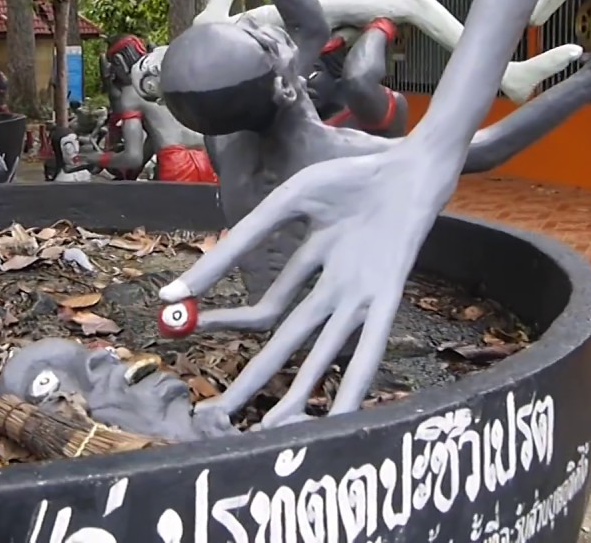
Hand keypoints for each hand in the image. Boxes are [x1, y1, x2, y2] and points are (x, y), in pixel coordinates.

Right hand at [159, 144, 450, 428]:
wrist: (407, 162)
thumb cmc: (351, 177)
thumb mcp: (284, 207)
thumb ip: (238, 244)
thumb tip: (183, 283)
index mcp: (313, 266)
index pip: (266, 310)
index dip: (230, 322)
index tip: (193, 328)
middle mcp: (337, 291)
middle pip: (291, 346)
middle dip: (257, 380)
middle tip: (221, 416)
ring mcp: (362, 298)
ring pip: (323, 357)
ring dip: (297, 394)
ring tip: (269, 430)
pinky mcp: (388, 298)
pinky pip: (368, 350)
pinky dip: (353, 385)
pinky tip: (337, 417)